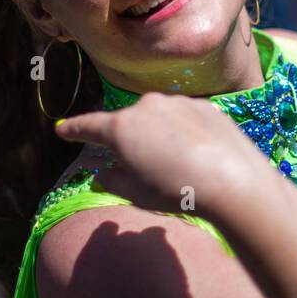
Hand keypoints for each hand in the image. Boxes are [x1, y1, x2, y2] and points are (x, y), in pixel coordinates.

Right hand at [56, 93, 268, 216]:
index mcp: (121, 128)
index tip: (63, 130)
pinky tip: (197, 155)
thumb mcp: (136, 194)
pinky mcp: (204, 105)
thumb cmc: (178, 192)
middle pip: (127, 122)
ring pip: (158, 119)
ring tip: (175, 166)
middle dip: (127, 140)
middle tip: (138, 166)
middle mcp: (146, 107)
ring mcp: (177, 102)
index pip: (89, 126)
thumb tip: (101, 174)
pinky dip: (183, 133)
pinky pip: (184, 118)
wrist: (233, 181)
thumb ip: (113, 181)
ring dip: (158, 136)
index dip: (74, 129)